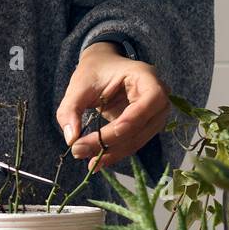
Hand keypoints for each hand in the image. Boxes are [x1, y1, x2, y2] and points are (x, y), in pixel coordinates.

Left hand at [56, 42, 170, 170]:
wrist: (103, 68)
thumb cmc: (94, 72)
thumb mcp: (78, 86)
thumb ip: (70, 110)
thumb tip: (71, 139)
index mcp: (146, 77)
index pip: (150, 101)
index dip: (132, 120)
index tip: (108, 133)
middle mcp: (158, 96)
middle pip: (142, 126)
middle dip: (112, 142)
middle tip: (80, 150)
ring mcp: (155, 114)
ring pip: (138, 139)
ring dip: (113, 152)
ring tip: (88, 160)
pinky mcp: (146, 127)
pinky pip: (133, 143)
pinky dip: (115, 153)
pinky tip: (97, 161)